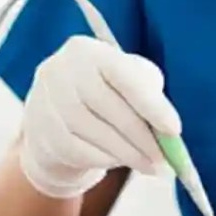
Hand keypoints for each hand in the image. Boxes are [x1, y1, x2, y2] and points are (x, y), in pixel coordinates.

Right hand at [18, 36, 180, 198]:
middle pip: (109, 107)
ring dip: (129, 154)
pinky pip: (81, 152)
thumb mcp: (124, 79)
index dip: (150, 103)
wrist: (50, 117)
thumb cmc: (101, 93)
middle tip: (166, 158)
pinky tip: (121, 162)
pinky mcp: (41, 134)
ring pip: (95, 133)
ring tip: (152, 165)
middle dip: (142, 136)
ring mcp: (45, 103)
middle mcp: (59, 71)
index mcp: (85, 50)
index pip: (123, 75)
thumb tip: (167, 130)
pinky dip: (107, 160)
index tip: (174, 130)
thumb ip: (147, 92)